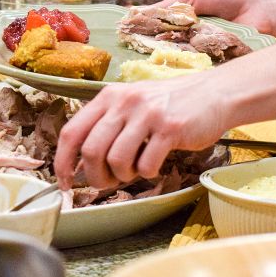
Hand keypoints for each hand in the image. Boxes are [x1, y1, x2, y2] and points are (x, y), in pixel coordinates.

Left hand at [53, 73, 229, 189]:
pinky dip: (147, 173)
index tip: (65, 182)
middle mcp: (124, 102)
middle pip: (91, 150)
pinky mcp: (170, 128)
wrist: (213, 93)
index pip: (71, 132)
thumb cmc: (170, 104)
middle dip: (95, 176)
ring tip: (134, 170)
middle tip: (108, 182)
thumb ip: (107, 127)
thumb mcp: (132, 104)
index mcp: (109, 97)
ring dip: (123, 176)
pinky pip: (146, 164)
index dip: (62, 161)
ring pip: (116, 160)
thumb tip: (81, 165)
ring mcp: (147, 114)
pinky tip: (154, 165)